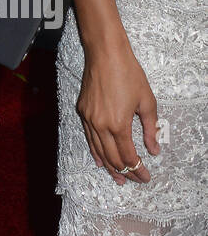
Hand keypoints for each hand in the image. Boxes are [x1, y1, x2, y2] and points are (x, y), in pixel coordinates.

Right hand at [76, 34, 158, 183]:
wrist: (105, 54)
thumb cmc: (128, 73)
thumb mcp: (147, 101)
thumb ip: (151, 128)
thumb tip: (154, 149)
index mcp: (119, 124)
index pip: (129, 157)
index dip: (138, 170)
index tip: (146, 177)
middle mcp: (101, 125)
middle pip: (113, 158)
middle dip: (125, 173)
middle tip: (135, 180)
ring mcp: (89, 118)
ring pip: (99, 151)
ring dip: (109, 167)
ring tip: (118, 178)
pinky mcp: (82, 111)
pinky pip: (89, 138)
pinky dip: (96, 152)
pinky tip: (101, 160)